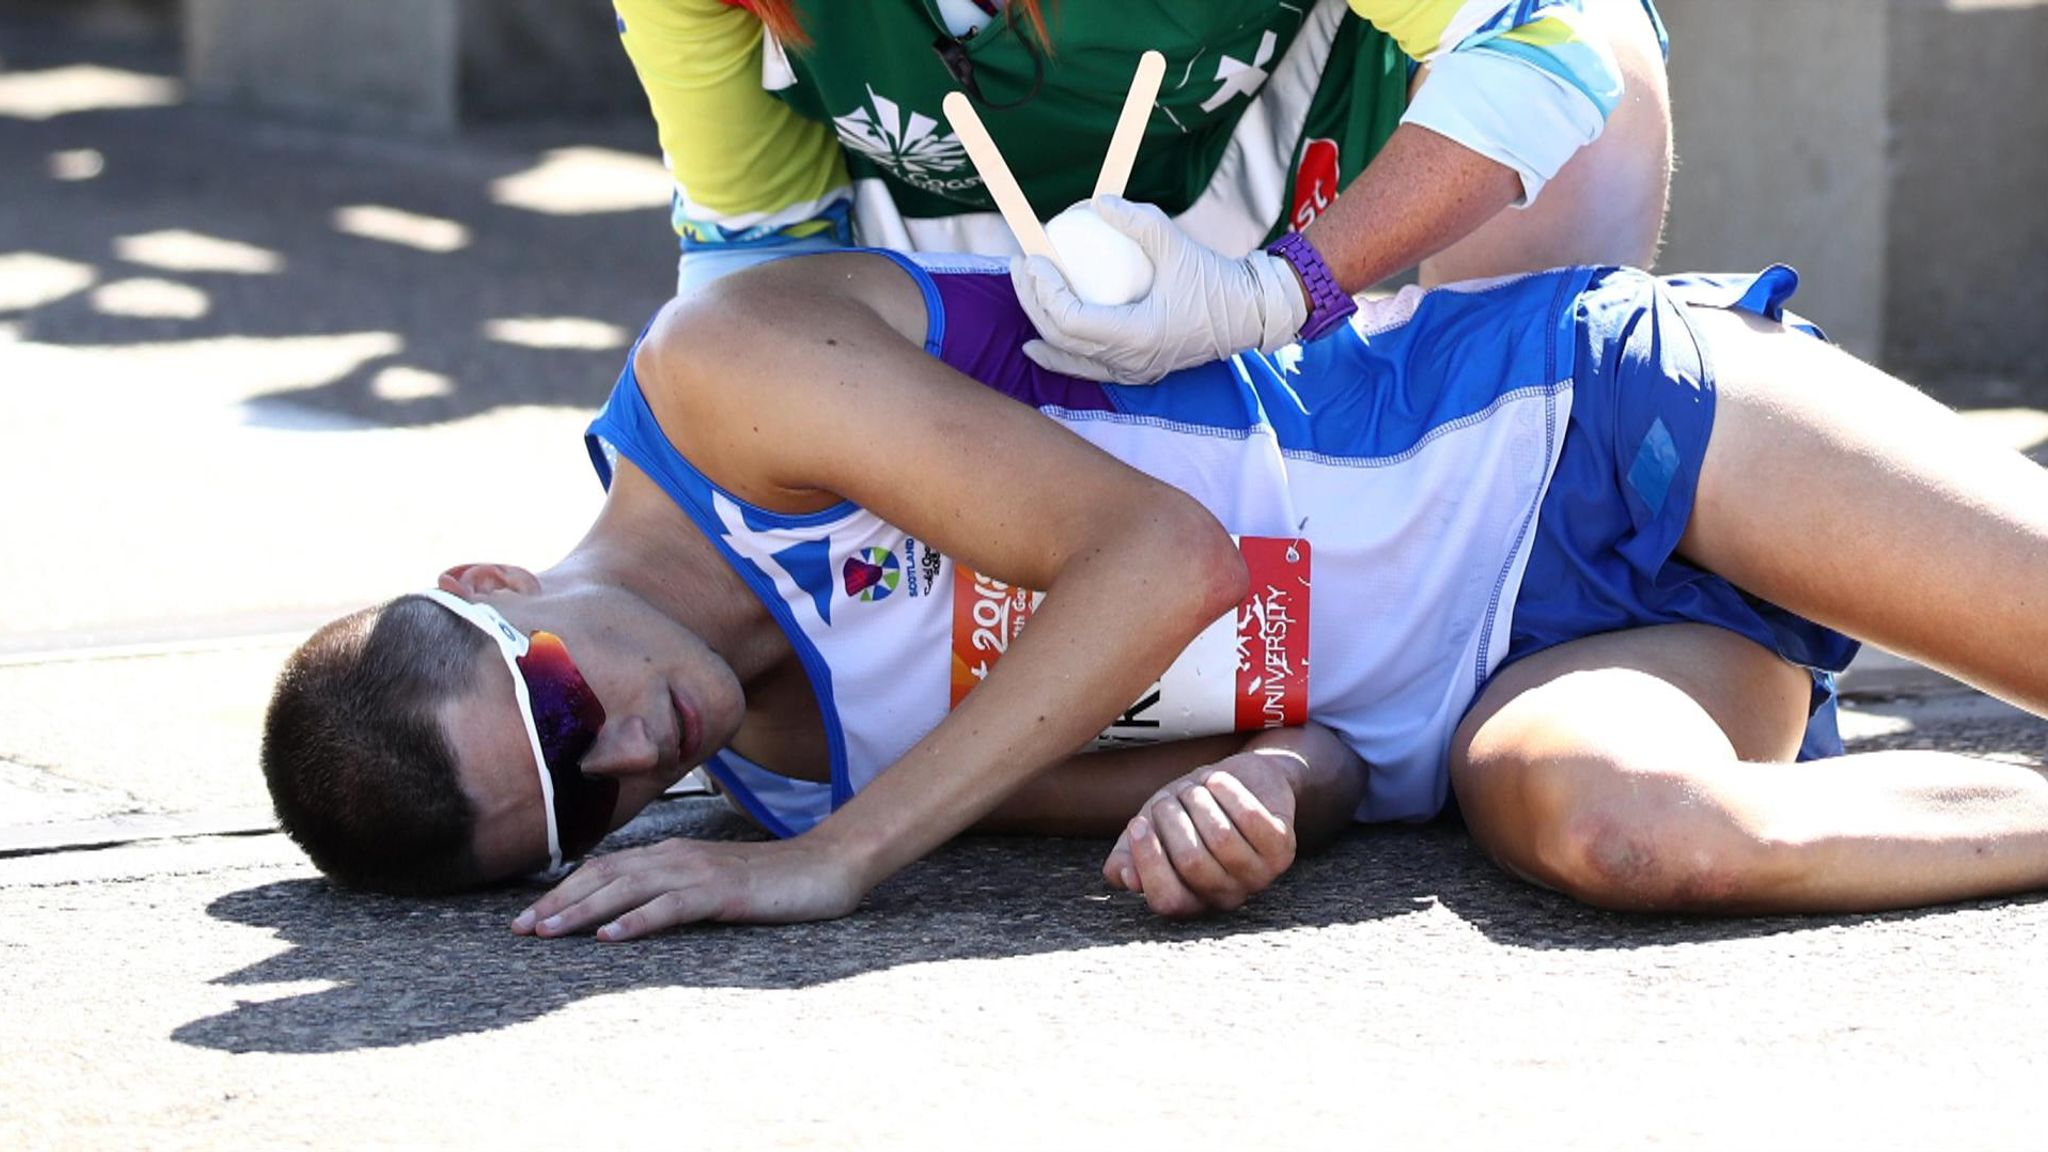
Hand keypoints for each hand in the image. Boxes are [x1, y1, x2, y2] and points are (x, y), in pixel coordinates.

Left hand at [511, 836, 863, 940]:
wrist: (827, 866)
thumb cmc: (770, 882)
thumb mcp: (712, 884)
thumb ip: (674, 889)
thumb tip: (628, 910)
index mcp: (673, 854)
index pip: (605, 868)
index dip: (563, 890)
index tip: (528, 917)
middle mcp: (679, 856)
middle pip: (605, 876)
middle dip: (558, 902)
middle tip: (519, 930)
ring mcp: (701, 871)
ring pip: (628, 889)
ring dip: (584, 911)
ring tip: (548, 933)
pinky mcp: (725, 892)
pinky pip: (673, 906)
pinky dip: (638, 920)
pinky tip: (612, 937)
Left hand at [1009, 195, 1307, 384]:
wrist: (1248, 315)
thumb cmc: (1216, 280)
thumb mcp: (1177, 245)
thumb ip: (1137, 222)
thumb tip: (1097, 201)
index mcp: (1138, 336)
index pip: (1073, 320)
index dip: (1045, 292)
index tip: (1033, 258)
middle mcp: (1130, 362)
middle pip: (1062, 339)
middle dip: (1033, 302)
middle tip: (1021, 265)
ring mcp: (1132, 372)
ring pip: (1070, 358)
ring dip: (1041, 327)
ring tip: (1024, 296)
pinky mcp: (1135, 371)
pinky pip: (1087, 367)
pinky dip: (1060, 354)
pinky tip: (1038, 342)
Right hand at [1102, 751, 1300, 916]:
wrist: (1239, 783)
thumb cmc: (1190, 813)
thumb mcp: (1152, 831)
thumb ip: (1127, 856)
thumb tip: (1123, 875)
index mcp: (1193, 900)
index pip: (1168, 900)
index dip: (1149, 862)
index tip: (1138, 824)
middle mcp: (1227, 897)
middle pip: (1193, 864)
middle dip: (1173, 821)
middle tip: (1168, 797)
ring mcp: (1260, 875)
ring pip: (1223, 840)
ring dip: (1200, 802)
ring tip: (1195, 785)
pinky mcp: (1284, 848)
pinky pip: (1253, 821)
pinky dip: (1230, 793)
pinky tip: (1219, 780)